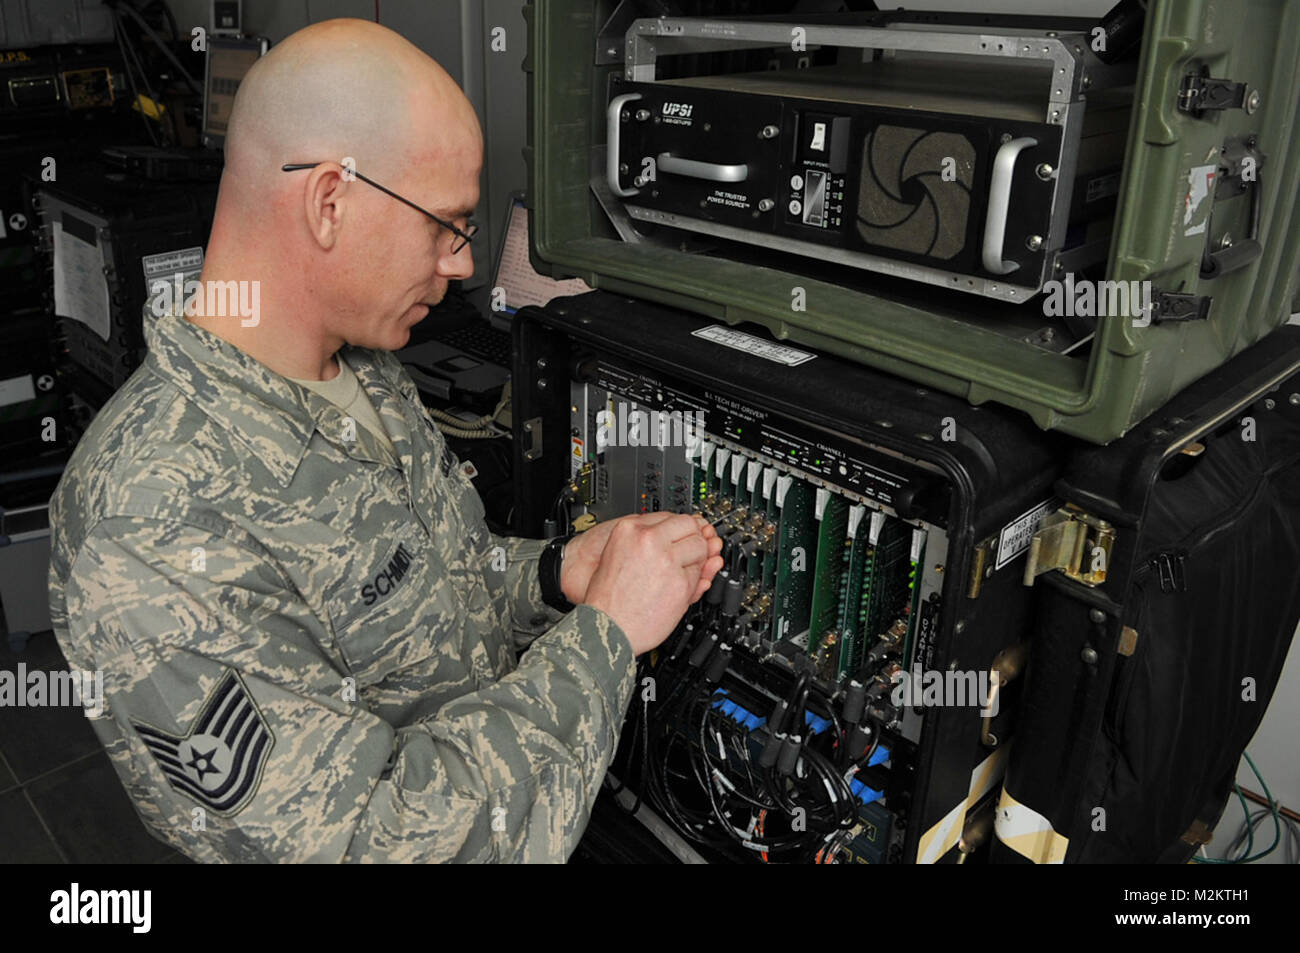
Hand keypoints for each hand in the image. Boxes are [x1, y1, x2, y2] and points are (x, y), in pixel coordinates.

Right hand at [561, 512, 719, 603]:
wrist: (607, 627)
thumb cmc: (607, 598)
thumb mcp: (617, 554)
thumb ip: (645, 540)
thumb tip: (677, 532)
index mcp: (629, 529)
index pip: (670, 516)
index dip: (678, 529)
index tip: (681, 536)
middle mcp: (649, 540)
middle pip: (689, 525)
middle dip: (692, 539)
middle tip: (685, 554)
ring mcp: (667, 560)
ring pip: (700, 547)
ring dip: (696, 559)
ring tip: (677, 573)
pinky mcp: (680, 583)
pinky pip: (700, 574)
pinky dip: (694, 581)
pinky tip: (674, 589)